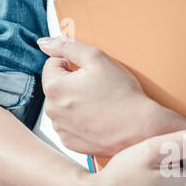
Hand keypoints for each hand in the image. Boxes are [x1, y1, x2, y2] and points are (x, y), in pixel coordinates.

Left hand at [37, 34, 180, 156]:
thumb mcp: (97, 58)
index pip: (52, 64)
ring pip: (62, 105)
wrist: (141, 128)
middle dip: (72, 83)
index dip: (72, 64)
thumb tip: (44, 43)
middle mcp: (51, 111)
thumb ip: (67, 46)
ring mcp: (60, 129)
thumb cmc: (122, 93)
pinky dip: (79, 120)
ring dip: (74, 102)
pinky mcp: (70, 143)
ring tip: (99, 104)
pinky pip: (69, 124)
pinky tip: (97, 118)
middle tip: (97, 88)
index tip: (90, 72)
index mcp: (54, 87)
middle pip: (56, 86)